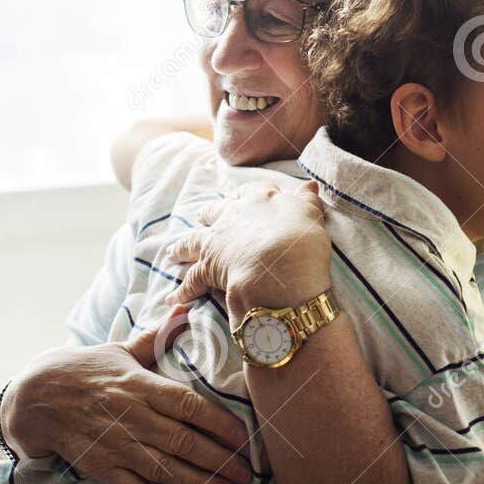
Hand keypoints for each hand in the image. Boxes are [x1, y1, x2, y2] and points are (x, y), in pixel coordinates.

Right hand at [0, 327, 252, 483]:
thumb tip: (187, 309)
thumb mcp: (122, 350)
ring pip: (165, 469)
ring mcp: (116, 445)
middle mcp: (132, 417)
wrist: (34, 398)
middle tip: (246, 473)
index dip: (219, 423)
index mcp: (140, 386)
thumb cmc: (84, 371)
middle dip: (219, 460)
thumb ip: (158, 336)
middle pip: (183, 442)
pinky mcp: (101, 468)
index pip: (188, 405)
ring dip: (199, 483)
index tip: (244, 437)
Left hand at [167, 180, 330, 322]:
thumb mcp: (311, 214)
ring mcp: (217, 242)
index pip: (248, 194)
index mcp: (259, 200)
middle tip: (202, 218)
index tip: (240, 200)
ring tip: (173, 253)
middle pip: (213, 212)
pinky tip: (173, 298)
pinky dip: (182, 291)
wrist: (283, 268)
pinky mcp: (208, 268)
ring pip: (192, 241)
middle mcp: (233, 217)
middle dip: (208, 216)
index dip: (244, 198)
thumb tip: (309, 185)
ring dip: (182, 248)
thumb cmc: (302, 240)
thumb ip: (306, 199)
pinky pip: (191, 281)